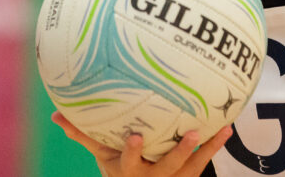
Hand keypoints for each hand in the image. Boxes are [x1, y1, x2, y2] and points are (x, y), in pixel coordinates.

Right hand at [52, 110, 231, 176]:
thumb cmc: (117, 164)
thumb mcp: (101, 154)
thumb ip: (82, 134)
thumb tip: (55, 114)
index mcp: (126, 171)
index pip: (127, 163)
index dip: (131, 152)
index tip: (135, 136)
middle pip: (165, 169)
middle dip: (177, 154)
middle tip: (191, 134)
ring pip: (189, 167)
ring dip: (205, 149)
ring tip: (217, 129)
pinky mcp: (187, 176)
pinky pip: (203, 161)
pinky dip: (215, 144)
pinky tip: (228, 126)